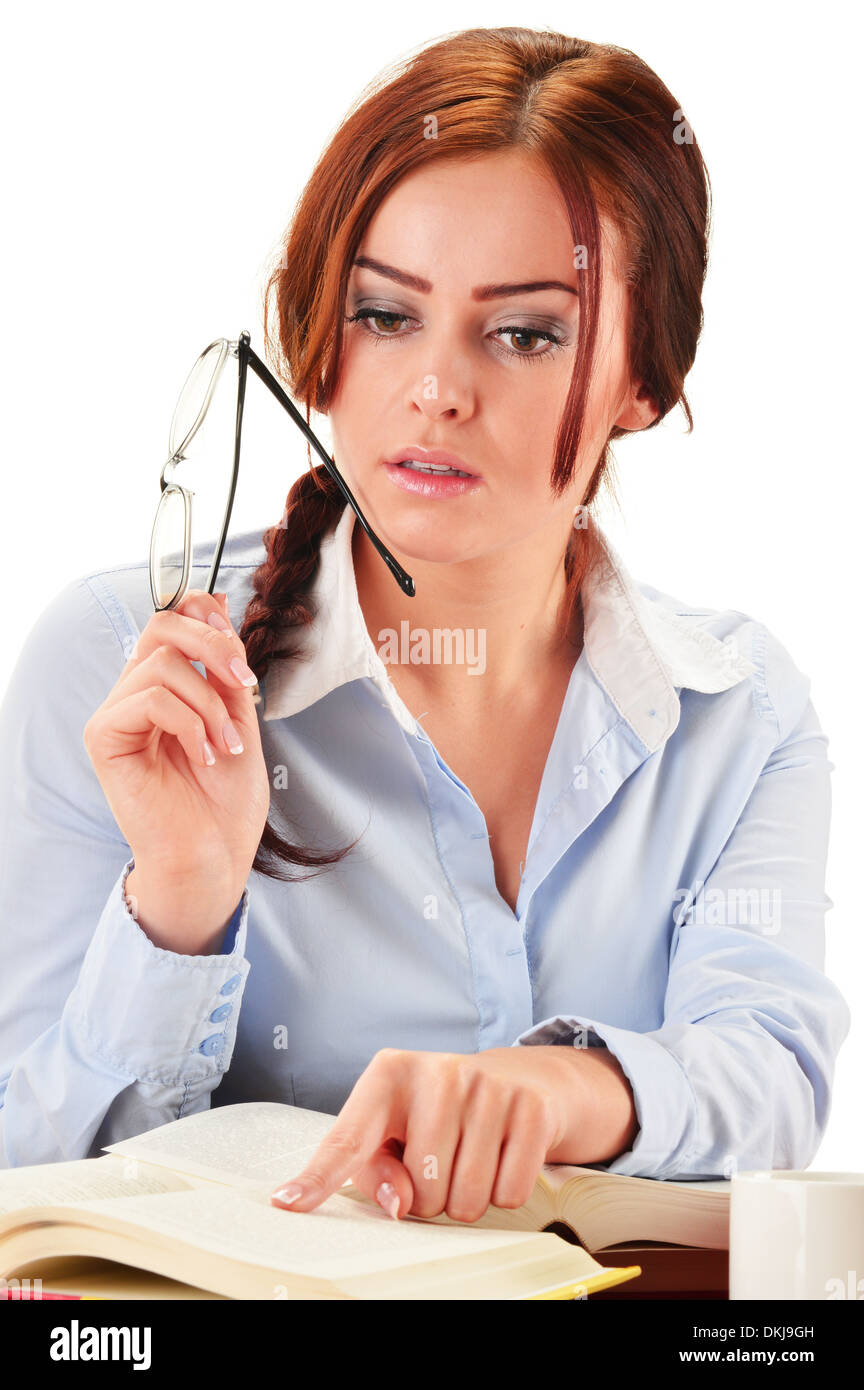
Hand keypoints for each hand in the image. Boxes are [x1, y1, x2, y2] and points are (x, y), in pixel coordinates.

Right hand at [83, 588, 270, 947]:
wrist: (213, 858)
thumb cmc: (224, 802)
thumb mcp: (239, 719)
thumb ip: (226, 668)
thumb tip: (215, 603)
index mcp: (166, 687)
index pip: (172, 619)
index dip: (206, 617)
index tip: (241, 654)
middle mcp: (135, 694)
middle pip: (161, 625)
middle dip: (213, 644)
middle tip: (245, 683)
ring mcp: (117, 715)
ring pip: (162, 663)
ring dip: (210, 702)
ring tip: (226, 745)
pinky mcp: (105, 738)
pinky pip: (150, 699)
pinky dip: (191, 723)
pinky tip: (206, 756)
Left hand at [269, 1047, 577, 1224]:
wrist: (519, 1079)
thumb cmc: (441, 1112)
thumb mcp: (396, 1130)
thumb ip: (376, 1169)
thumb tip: (397, 1204)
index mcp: (388, 1075)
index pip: (347, 1139)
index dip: (317, 1179)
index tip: (286, 1204)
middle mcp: (437, 1072)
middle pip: (419, 1191)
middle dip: (430, 1196)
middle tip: (441, 1162)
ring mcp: (486, 1086)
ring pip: (466, 1197)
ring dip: (467, 1199)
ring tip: (469, 1159)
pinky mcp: (529, 1107)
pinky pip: (509, 1192)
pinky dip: (505, 1192)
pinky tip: (502, 1157)